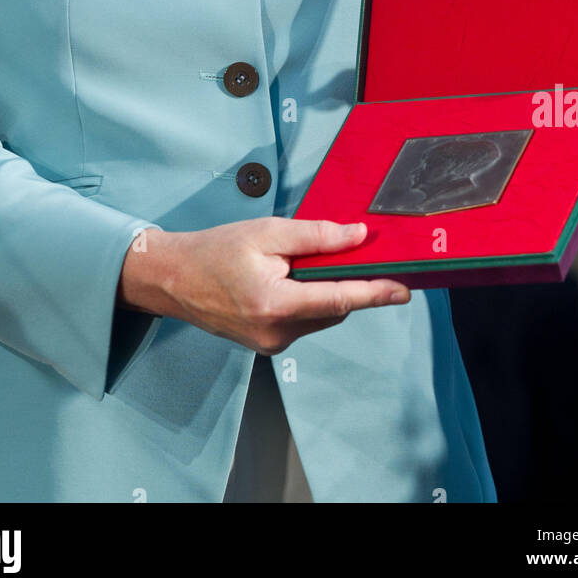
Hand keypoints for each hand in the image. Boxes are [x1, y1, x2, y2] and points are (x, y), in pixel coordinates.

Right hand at [117, 217, 409, 353]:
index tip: (405, 290)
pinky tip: (287, 278)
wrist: (172, 279)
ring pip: (320, 314)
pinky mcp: (267, 345)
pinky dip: (307, 299)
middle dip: (345, 280)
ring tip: (295, 262)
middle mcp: (278, 333)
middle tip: (345, 250)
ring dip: (323, 289)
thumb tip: (358, 236)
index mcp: (277, 304)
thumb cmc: (215, 251)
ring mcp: (272, 344)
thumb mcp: (266, 233)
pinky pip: (303, 321)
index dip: (376, 293)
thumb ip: (315, 237)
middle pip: (334, 306)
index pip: (340, 298)